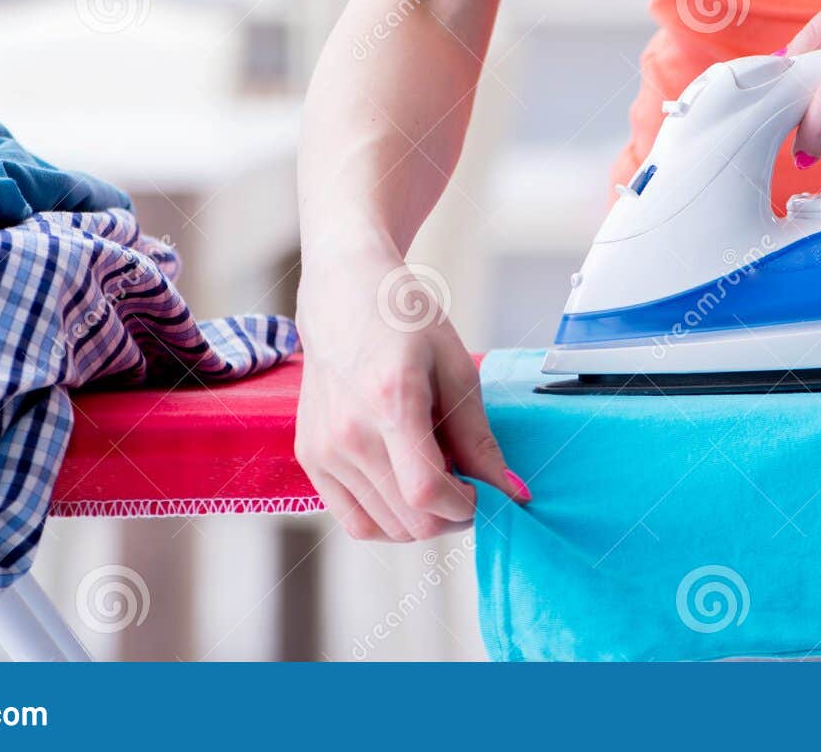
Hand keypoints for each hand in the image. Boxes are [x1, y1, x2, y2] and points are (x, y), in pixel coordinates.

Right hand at [295, 250, 528, 541]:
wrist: (343, 292)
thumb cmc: (404, 319)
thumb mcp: (457, 368)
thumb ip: (479, 438)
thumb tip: (511, 492)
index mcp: (390, 403)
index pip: (427, 493)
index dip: (467, 507)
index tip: (488, 493)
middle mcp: (347, 433)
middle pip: (408, 520)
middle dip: (450, 516)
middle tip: (468, 485)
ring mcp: (322, 449)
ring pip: (382, 528)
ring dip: (420, 520)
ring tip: (437, 478)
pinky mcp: (309, 456)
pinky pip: (354, 519)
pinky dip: (387, 519)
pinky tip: (405, 486)